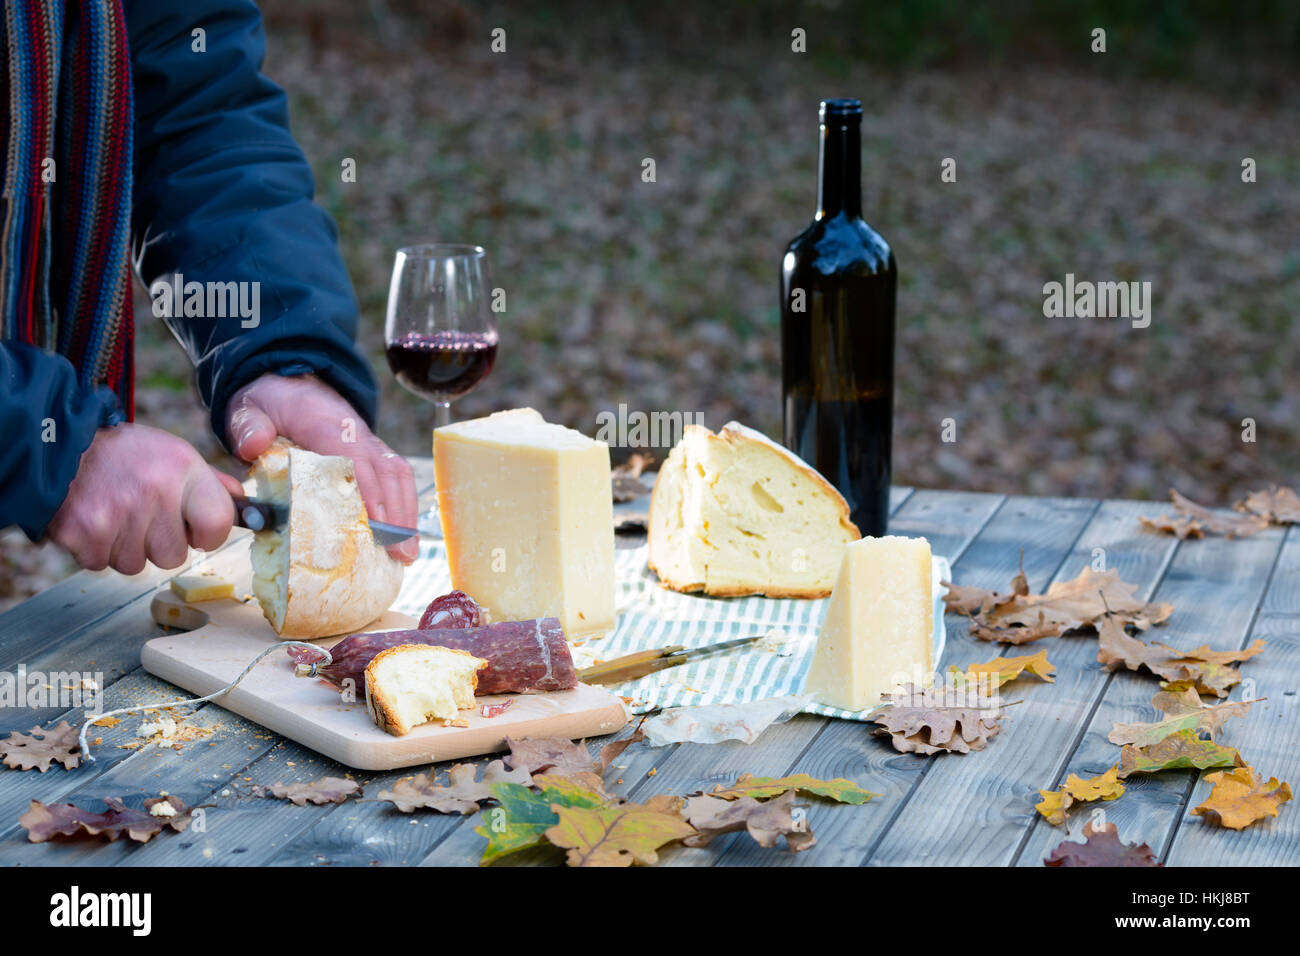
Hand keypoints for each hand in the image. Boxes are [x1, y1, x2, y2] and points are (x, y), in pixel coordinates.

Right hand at [48, 424, 241, 574]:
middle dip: (159, 543)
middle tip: (140, 513)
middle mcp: (154, 490)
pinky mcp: (84, 532)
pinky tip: (93, 520)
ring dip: (126, 547)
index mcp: (182, 468)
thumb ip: (210, 482)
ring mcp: (117, 514)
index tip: (196, 530)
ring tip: (113, 512)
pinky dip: (96, 550)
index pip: (219, 523)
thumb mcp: (173, 454)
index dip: (209, 535)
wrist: (58, 444)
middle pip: (175, 556)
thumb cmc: (124, 454)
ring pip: (137, 564)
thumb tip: (244, 504)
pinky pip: (102, 564)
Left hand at [226, 373, 417, 562]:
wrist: (286, 382)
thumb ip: (249, 427)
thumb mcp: (248, 409)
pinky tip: (403, 535)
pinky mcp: (372, 452)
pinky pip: (396, 476)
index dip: (369, 491)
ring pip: (398, 474)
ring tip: (407, 552)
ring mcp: (368, 442)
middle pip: (387, 471)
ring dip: (405, 513)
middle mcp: (356, 432)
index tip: (377, 525)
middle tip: (401, 553)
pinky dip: (403, 505)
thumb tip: (254, 446)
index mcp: (326, 424)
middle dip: (396, 513)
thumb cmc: (269, 403)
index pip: (355, 458)